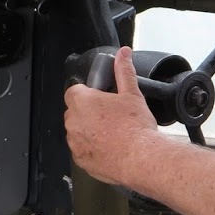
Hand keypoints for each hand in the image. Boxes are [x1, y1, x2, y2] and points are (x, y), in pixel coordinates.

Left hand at [64, 47, 161, 186]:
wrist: (141, 158)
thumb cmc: (135, 128)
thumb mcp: (132, 93)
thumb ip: (124, 70)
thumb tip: (123, 54)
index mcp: (82, 101)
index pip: (74, 90)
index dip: (88, 93)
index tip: (101, 98)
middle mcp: (73, 122)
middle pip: (75, 111)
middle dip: (89, 112)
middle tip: (110, 115)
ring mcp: (75, 142)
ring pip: (78, 131)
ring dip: (89, 130)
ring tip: (112, 132)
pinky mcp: (80, 159)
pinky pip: (81, 149)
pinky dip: (92, 148)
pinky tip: (109, 146)